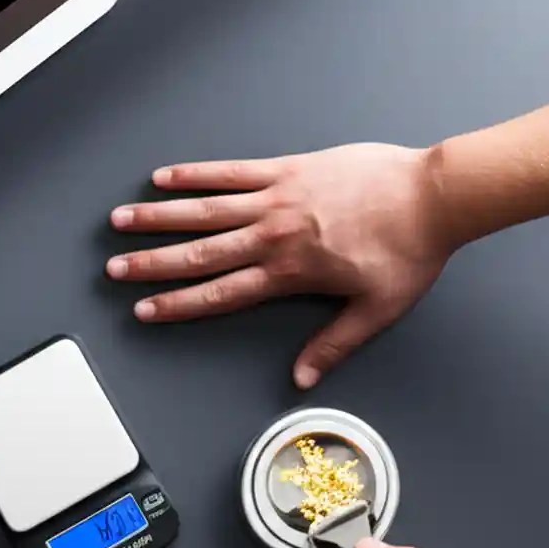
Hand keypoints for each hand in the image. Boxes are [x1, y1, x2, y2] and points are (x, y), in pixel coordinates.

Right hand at [106, 143, 453, 388]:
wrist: (434, 195)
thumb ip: (333, 344)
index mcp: (289, 272)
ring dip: (160, 217)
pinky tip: (165, 177)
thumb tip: (302, 378)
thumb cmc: (410, 251)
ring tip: (122, 219)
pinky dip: (197, 173)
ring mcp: (277, 198)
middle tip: (114, 268)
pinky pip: (232, 170)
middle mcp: (273, 234)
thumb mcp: (376, 309)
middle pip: (199, 253)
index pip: (220, 293)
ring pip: (205, 210)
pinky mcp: (288, 168)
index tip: (144, 309)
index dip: (177, 304)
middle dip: (152, 263)